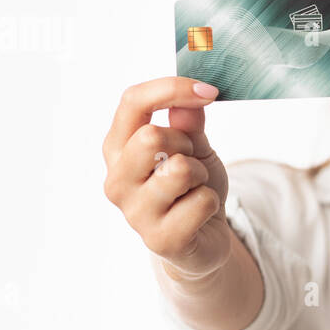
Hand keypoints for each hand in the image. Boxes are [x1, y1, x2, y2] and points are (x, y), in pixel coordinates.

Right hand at [102, 76, 231, 277]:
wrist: (204, 239)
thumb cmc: (192, 187)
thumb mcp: (193, 147)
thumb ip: (189, 121)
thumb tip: (192, 98)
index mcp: (118, 149)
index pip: (132, 102)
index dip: (171, 89)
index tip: (208, 92)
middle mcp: (117, 180)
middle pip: (151, 137)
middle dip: (186, 143)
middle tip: (191, 161)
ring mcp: (135, 213)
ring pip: (180, 170)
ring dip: (201, 176)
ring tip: (194, 189)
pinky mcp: (160, 239)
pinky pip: (201, 202)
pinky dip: (211, 202)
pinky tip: (199, 215)